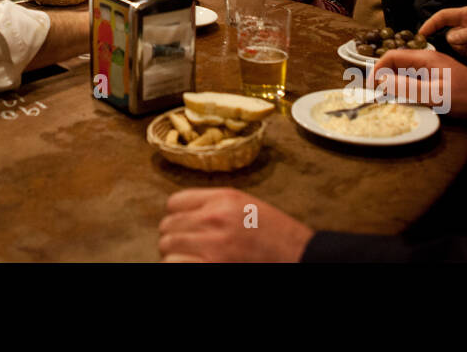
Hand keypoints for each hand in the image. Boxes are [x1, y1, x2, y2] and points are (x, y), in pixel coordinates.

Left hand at [159, 189, 312, 261]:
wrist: (299, 257)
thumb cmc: (278, 236)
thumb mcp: (247, 207)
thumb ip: (216, 205)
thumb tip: (187, 215)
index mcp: (223, 199)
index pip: (175, 202)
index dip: (177, 216)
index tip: (184, 226)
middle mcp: (213, 218)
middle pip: (168, 225)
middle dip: (176, 237)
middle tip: (189, 246)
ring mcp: (211, 246)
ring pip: (167, 246)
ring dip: (176, 254)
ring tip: (191, 258)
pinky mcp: (210, 267)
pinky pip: (173, 265)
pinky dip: (179, 266)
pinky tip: (194, 265)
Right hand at [371, 49, 466, 116]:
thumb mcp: (435, 94)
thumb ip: (408, 88)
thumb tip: (382, 82)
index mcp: (425, 58)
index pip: (393, 56)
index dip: (378, 69)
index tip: (371, 86)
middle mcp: (427, 61)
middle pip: (396, 64)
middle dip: (383, 77)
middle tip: (376, 95)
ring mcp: (432, 70)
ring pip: (404, 73)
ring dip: (393, 84)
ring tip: (386, 99)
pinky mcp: (436, 80)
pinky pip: (414, 81)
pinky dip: (405, 89)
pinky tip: (404, 100)